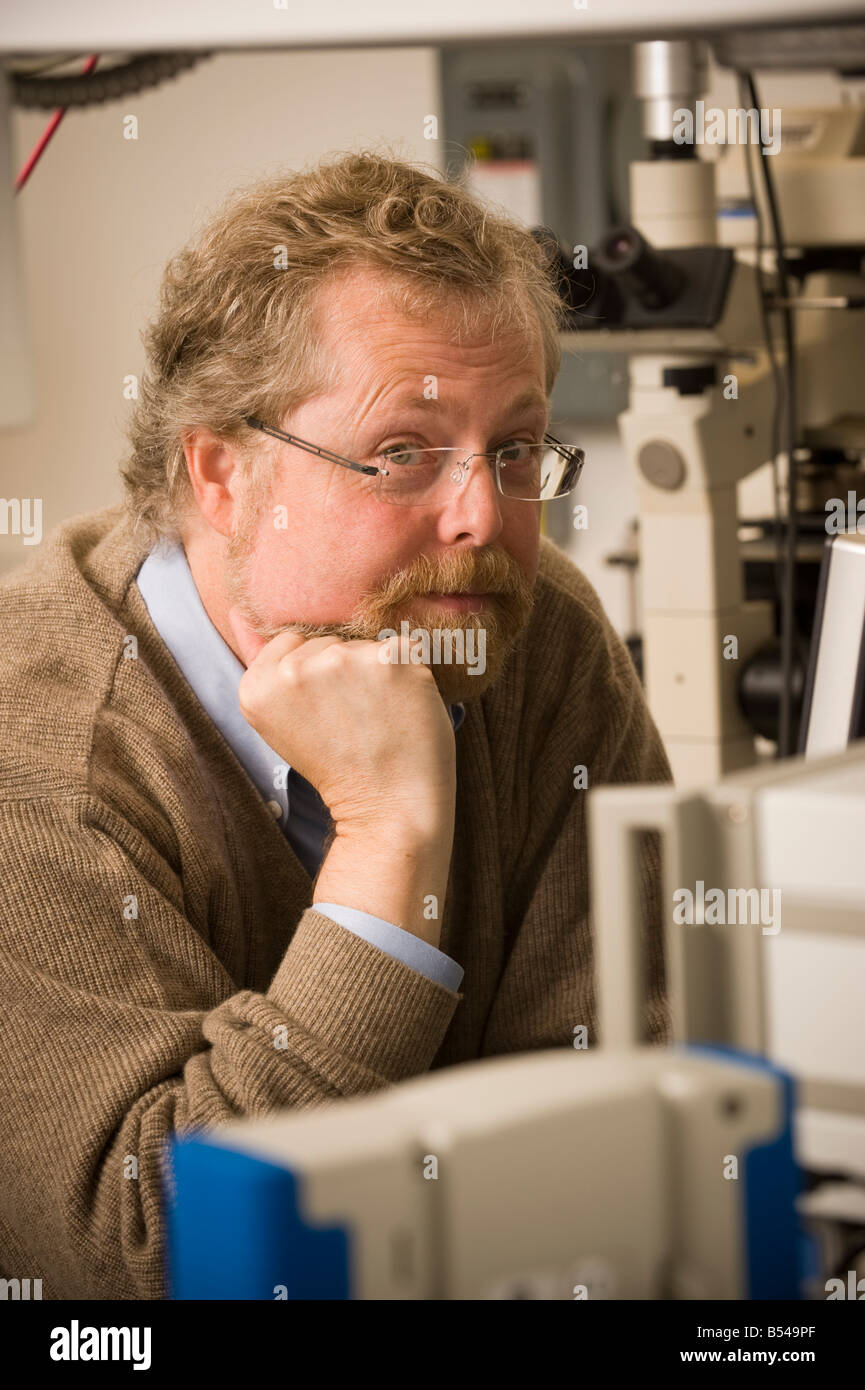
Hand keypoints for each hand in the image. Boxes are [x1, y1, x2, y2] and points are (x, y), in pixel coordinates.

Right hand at [228, 608, 456, 843]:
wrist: (388, 810)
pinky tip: (403, 710)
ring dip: (376, 673)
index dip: (314, 676)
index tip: (325, 713)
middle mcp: (295, 669)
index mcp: (257, 686)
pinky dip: (408, 676)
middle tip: (353, 722)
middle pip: (328, 642)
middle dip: (343, 673)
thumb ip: (264, 664)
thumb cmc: (340, 768)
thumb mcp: (283, 720)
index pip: (290, 642)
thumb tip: (236, 612)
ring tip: (378, 718)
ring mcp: (343, 660)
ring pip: (364, 645)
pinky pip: (403, 648)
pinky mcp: (391, 659)